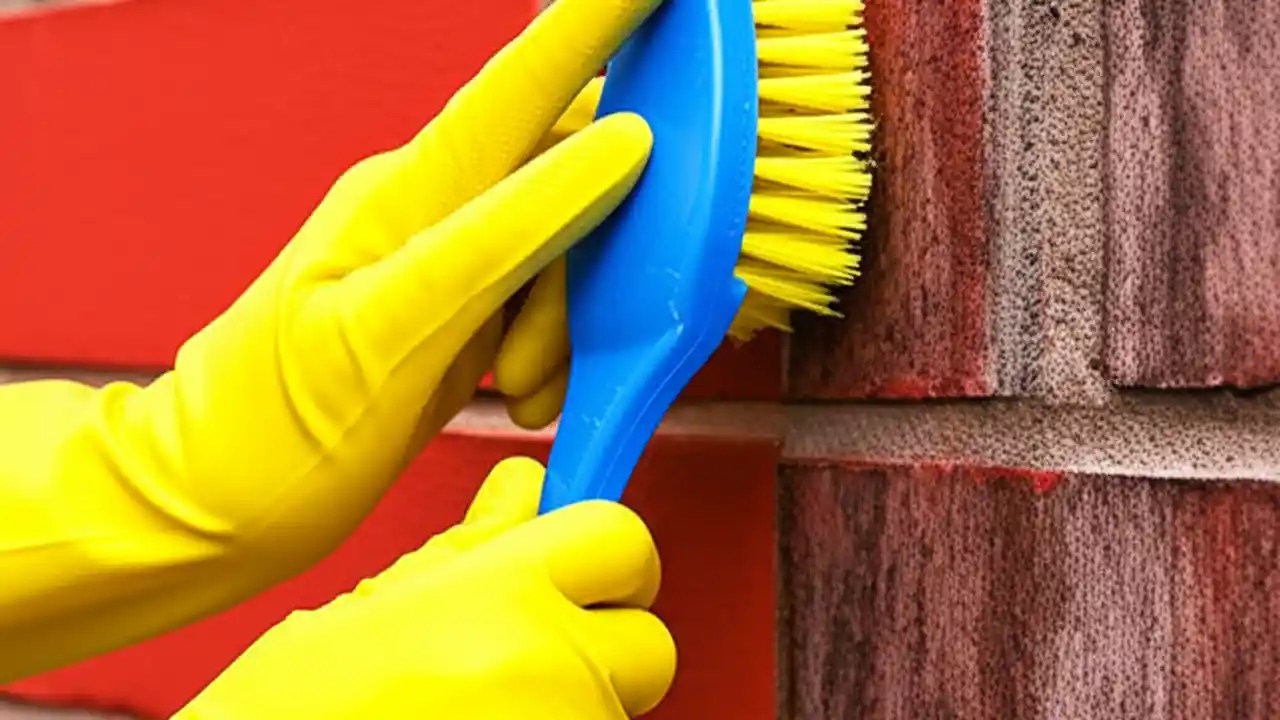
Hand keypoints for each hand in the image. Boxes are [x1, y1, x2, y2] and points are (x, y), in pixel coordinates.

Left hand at [103, 0, 659, 569]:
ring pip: (566, 257)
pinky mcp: (458, 314)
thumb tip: (616, 149)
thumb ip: (502, 235)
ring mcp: (446, 265)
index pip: (516, 90)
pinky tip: (516, 397)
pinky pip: (544, 307)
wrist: (219, 505)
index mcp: (405, 196)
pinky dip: (552, 357)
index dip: (592, 27)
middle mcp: (431, 214)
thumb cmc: (275, 428)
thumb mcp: (388, 331)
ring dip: (566, 331)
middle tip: (531, 362)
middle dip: (587, 271)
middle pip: (565, 187)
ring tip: (513, 393)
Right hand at [173, 458, 676, 718]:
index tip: (587, 572)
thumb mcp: (376, 601)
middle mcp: (549, 667)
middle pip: (650, 644)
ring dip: (572, 705)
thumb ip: (473, 543)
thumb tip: (525, 490)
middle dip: (604, 647)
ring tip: (481, 706)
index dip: (609, 557)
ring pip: (614, 710)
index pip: (627, 540)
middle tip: (534, 654)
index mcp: (502, 591)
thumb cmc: (295, 708)